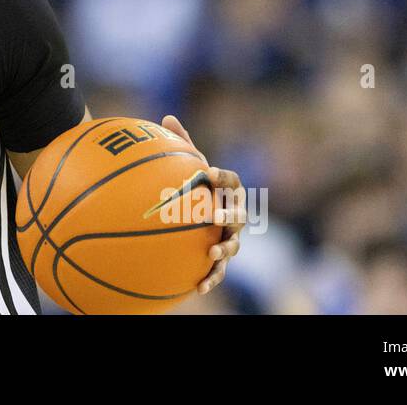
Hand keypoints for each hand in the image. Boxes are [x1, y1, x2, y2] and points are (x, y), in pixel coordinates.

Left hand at [161, 115, 244, 295]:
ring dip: (224, 247)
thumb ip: (182, 145)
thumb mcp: (188, 166)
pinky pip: (219, 270)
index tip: (207, 173)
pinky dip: (212, 278)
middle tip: (216, 214)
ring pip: (234, 243)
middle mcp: (234, 214)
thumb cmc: (195, 186)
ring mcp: (230, 237)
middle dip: (229, 214)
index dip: (222, 177)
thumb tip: (167, 118)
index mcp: (228, 190)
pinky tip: (199, 288)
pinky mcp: (220, 258)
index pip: (231, 181)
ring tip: (212, 251)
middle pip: (238, 214)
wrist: (199, 213)